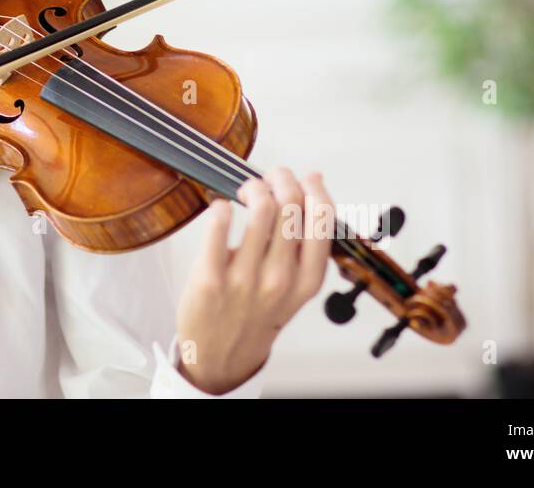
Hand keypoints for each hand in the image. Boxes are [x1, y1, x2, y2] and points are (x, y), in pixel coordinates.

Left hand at [174, 167, 333, 393]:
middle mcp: (280, 279)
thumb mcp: (296, 287)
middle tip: (270, 176)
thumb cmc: (258, 313)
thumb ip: (305, 242)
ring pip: (260, 210)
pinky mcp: (210, 279)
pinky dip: (221, 208)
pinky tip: (221, 206)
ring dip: (253, 186)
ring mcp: (245, 280)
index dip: (316, 189)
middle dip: (281, 178)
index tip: (305, 178)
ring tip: (246, 190)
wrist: (222, 357)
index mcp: (307, 280)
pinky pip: (217, 230)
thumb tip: (314, 184)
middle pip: (290, 206)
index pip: (323, 220)